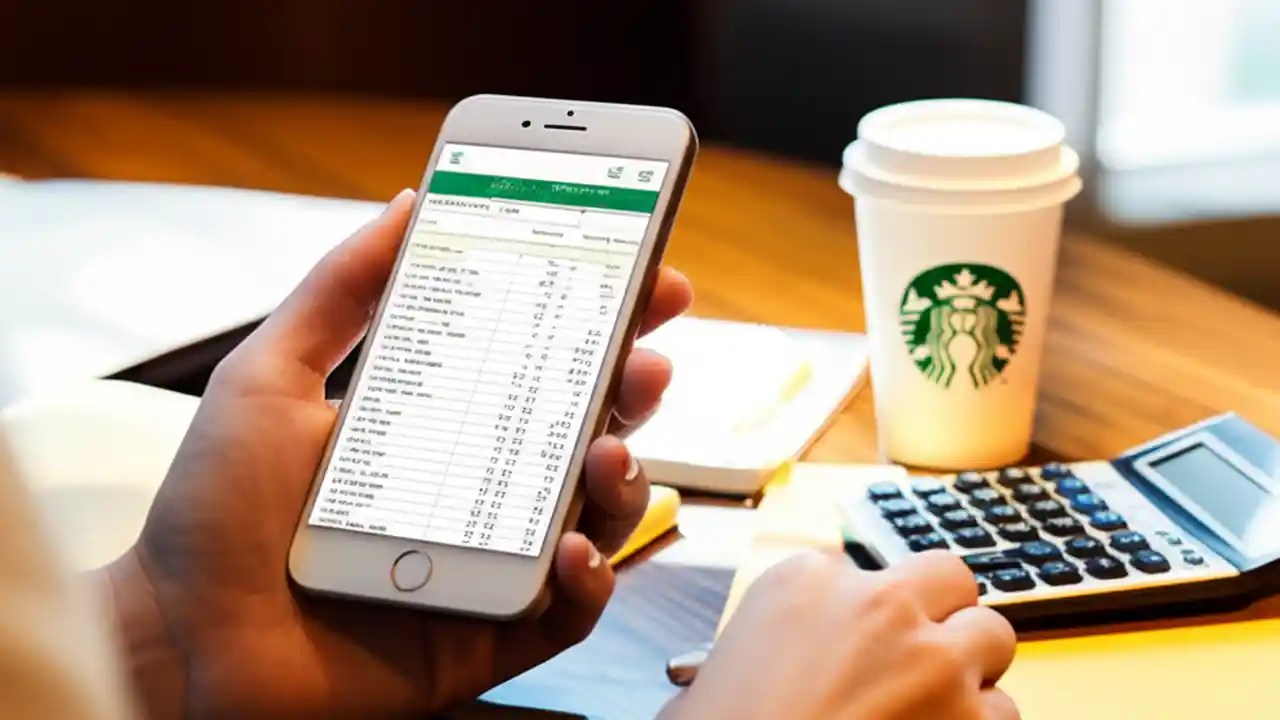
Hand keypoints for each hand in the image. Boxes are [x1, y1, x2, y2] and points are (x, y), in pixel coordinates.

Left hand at [96, 190, 693, 717]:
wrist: (180, 642)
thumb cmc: (212, 517)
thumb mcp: (268, 377)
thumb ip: (341, 288)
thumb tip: (408, 205)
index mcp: (437, 424)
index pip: (538, 362)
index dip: (600, 321)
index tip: (646, 280)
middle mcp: (476, 488)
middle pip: (583, 432)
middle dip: (630, 390)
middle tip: (643, 362)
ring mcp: (490, 562)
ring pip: (596, 516)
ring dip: (623, 479)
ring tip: (606, 453)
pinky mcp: (492, 634)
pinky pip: (570, 610)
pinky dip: (590, 580)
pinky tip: (569, 551)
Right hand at [659, 551, 1018, 719]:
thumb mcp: (730, 659)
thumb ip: (787, 634)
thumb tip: (807, 651)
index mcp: (808, 582)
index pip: (867, 568)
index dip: (871, 609)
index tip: (863, 636)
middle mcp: (877, 604)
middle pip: (948, 577)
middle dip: (943, 611)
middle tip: (923, 651)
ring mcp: (931, 658)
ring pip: (992, 635)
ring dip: (970, 669)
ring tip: (937, 703)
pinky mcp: (969, 717)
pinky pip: (1005, 710)